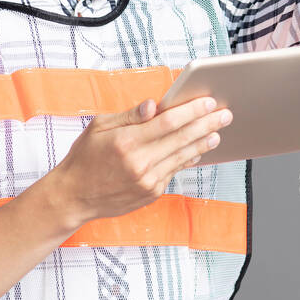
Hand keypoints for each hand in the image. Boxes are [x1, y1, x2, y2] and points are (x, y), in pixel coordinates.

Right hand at [52, 95, 233, 227]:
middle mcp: (139, 163)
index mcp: (126, 142)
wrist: (74, 197)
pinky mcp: (151, 193)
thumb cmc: (84, 158)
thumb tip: (153, 105)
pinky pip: (174, 171)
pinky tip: (198, 151)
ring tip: (218, 132)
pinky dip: (188, 160)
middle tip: (225, 115)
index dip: (192, 111)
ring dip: (203, 143)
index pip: (168, 122)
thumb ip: (129, 116)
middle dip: (207, 124)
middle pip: (182, 139)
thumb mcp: (99, 127)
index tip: (209, 102)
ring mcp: (147, 181)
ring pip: (183, 158)